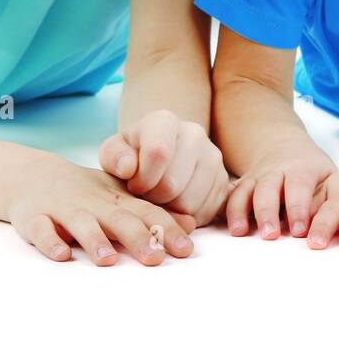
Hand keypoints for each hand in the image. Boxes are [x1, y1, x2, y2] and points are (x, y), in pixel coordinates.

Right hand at [7, 157, 196, 265]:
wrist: (33, 175)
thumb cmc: (86, 193)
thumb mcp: (119, 198)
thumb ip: (152, 213)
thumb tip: (191, 224)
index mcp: (117, 200)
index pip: (146, 212)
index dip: (166, 229)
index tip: (186, 249)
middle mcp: (93, 203)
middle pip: (117, 219)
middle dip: (137, 237)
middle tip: (155, 258)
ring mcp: (63, 209)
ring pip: (80, 223)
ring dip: (93, 240)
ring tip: (108, 260)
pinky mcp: (34, 217)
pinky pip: (41, 229)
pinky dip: (50, 240)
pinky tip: (61, 255)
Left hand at [98, 109, 232, 226]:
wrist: (160, 156)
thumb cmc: (133, 155)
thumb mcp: (114, 152)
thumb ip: (114, 157)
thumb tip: (127, 168)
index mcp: (165, 121)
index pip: (158, 152)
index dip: (142, 179)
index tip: (134, 184)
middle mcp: (195, 133)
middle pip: (172, 184)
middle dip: (153, 199)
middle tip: (147, 194)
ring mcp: (214, 157)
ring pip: (189, 203)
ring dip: (169, 210)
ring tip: (161, 198)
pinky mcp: (224, 181)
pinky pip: (205, 213)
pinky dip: (186, 217)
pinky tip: (176, 203)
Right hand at [226, 137, 336, 239]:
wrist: (284, 145)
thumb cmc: (312, 170)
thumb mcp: (327, 176)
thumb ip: (324, 200)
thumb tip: (322, 228)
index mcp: (300, 168)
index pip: (298, 187)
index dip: (298, 209)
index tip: (299, 231)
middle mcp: (274, 170)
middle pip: (268, 190)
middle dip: (267, 212)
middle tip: (270, 236)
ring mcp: (255, 176)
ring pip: (244, 191)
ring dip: (240, 211)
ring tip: (239, 232)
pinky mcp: (240, 184)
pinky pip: (229, 195)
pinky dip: (223, 208)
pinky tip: (217, 222)